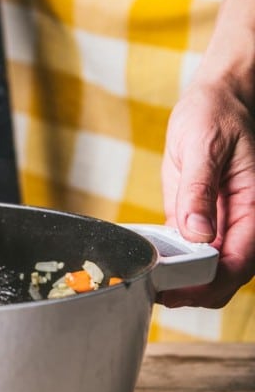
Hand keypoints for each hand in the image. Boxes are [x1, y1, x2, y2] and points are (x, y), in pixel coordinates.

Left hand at [160, 78, 254, 307]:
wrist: (215, 99)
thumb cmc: (215, 115)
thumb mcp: (203, 145)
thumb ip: (199, 190)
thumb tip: (198, 233)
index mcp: (254, 208)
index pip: (238, 263)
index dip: (208, 284)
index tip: (176, 291)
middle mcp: (241, 222)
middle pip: (225, 278)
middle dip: (194, 291)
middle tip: (155, 292)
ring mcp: (221, 224)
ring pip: (209, 271)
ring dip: (182, 281)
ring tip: (148, 281)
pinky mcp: (200, 219)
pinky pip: (190, 250)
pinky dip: (172, 261)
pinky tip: (149, 261)